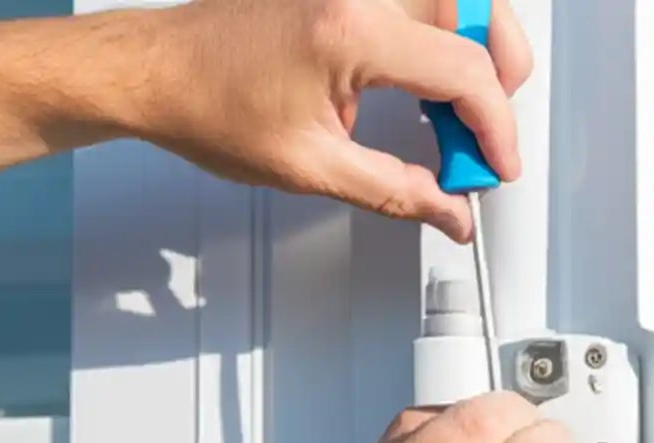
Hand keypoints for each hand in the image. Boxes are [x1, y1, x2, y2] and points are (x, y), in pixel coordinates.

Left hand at [138, 0, 531, 240]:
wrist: (153, 72)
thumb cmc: (206, 103)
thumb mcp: (310, 166)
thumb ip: (395, 191)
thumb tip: (449, 211)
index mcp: (351, 29)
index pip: (464, 70)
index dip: (495, 129)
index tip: (495, 167)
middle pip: (476, 11)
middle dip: (500, 77)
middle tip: (484, 135)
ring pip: (453, 1)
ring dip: (473, 54)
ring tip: (455, 117)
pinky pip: (416, 4)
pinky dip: (437, 42)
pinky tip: (423, 88)